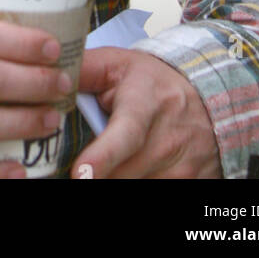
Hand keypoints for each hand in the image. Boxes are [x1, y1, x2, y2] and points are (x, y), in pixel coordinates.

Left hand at [71, 47, 222, 178]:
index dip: (102, 157)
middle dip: (96, 170)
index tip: (81, 173)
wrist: (208, 98)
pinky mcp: (189, 185)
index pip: (125, 135)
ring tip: (111, 158)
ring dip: (114, 176)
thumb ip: (84, 70)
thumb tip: (51, 75)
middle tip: (84, 161)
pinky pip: (149, 192)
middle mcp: (166, 141)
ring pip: (131, 187)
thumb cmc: (153, 82)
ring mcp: (181, 169)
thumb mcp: (118, 65)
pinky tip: (130, 167)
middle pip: (120, 174)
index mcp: (144, 106)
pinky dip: (132, 181)